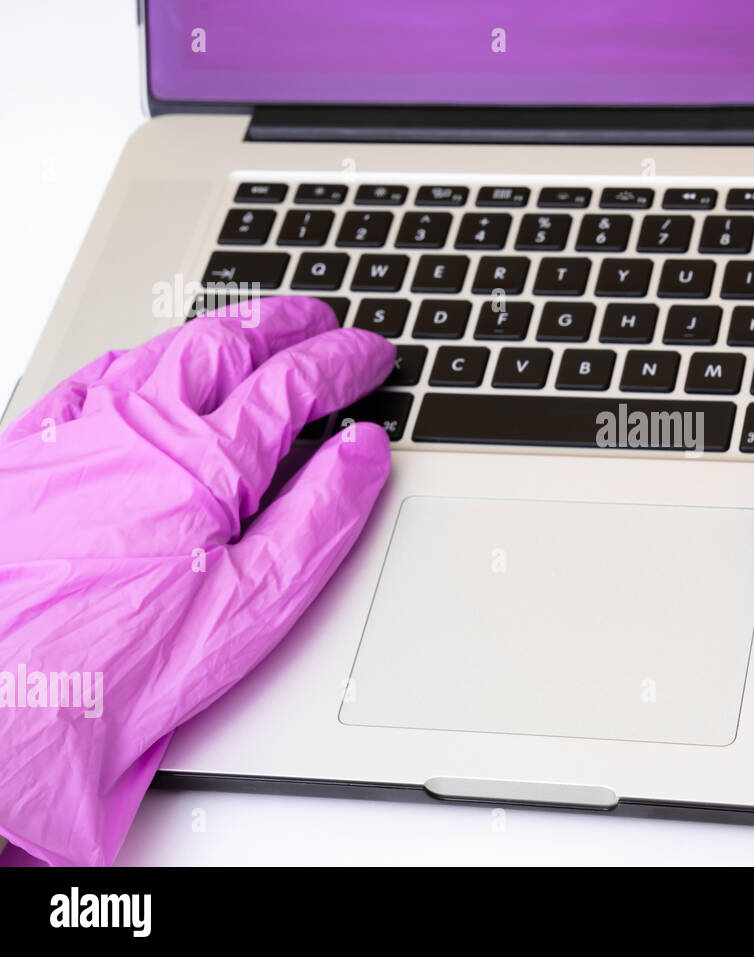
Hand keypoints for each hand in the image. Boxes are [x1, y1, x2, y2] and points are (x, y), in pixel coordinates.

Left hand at [0, 297, 392, 865]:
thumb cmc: (126, 667)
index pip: (292, 383)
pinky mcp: (28, 458)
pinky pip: (87, 381)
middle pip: (225, 345)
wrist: (5, 702)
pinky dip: (134, 360)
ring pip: (158, 352)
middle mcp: (137, 426)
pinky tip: (145, 366)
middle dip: (282, 325)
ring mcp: (77, 436)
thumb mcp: (257, 604)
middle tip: (319, 321)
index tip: (371, 356)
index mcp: (205, 460)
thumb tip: (364, 449)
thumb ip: (322, 516)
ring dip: (216, 333)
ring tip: (250, 331)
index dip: (342, 362)